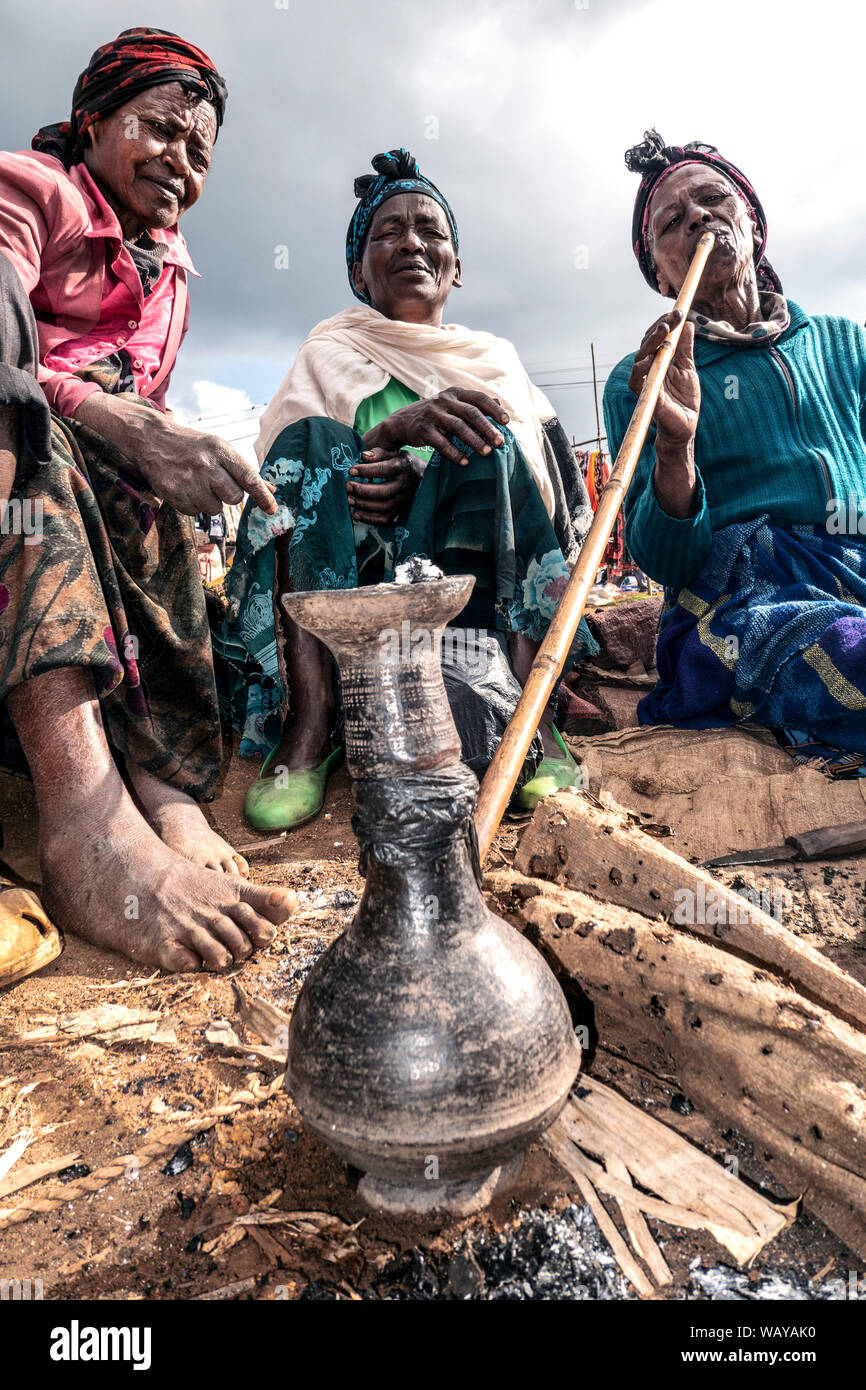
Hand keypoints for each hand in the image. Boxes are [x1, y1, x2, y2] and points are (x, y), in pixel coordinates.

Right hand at [74, 393, 276, 515]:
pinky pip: (196, 513)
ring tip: (196, 483)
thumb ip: (244, 471)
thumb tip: (271, 491)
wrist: (152, 439)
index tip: (272, 508)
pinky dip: (193, 504)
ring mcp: (188, 481)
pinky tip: (185, 488)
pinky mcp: (174, 494)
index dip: (262, 496)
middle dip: (229, 496)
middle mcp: (206, 465)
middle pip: (234, 497)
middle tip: (216, 484)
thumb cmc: (192, 446)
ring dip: (210, 501)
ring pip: (215, 509)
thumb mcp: (218, 449)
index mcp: (220, 450)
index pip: (248, 477)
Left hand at [347, 448, 424, 524]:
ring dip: (364, 505)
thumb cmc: (401, 462)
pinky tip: (356, 514)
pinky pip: (385, 519)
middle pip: (383, 492)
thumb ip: (378, 453)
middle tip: (348, 486)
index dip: (366, 471)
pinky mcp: (401, 510)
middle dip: (362, 490)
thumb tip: (363, 456)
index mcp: (403, 467)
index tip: (351, 470)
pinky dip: (369, 518)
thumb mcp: (393, 452)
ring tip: (349, 499)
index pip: (383, 469)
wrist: (421, 476)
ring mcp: (404, 500)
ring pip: (383, 507)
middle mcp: (405, 485)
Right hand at [362, 387, 508, 465]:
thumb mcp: (453, 405)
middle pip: (470, 413)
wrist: (402, 422)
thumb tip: (499, 403)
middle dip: (487, 428)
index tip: (506, 422)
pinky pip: (441, 442)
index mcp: (455, 393)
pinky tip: (464, 462)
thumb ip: (474, 404)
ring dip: (474, 440)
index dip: (493, 410)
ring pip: (457, 426)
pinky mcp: (423, 429)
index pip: (478, 398)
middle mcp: (444, 400)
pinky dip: (453, 453)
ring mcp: (433, 414)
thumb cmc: (435, 415)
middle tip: (500, 442)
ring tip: (487, 453)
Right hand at [628, 310, 699, 446]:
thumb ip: (685, 348)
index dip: (666, 323)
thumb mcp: (688, 368)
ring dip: (652, 342)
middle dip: (660, 327)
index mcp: (660, 359)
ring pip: (641, 356)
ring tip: (665, 331)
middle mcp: (649, 367)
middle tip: (674, 317)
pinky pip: (636, 379)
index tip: (680, 312)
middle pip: (648, 342)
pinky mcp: (643, 394)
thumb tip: (688, 324)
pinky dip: (641, 367)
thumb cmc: (684, 399)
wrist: (685, 426)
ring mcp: (645, 380)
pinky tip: (650, 358)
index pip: (658, 336)